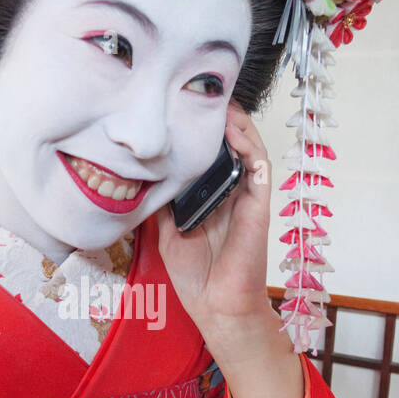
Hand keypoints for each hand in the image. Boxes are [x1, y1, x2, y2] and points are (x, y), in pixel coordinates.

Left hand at [155, 100, 274, 339]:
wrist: (215, 305)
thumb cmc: (195, 274)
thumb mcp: (165, 229)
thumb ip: (160, 200)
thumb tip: (138, 173)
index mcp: (209, 194)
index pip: (208, 152)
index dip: (200, 128)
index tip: (181, 105)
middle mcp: (231, 190)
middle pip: (230, 142)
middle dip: (219, 116)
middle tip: (200, 91)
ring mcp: (247, 195)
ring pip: (249, 146)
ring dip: (237, 122)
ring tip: (219, 101)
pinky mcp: (260, 204)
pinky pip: (260, 166)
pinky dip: (250, 144)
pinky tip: (234, 129)